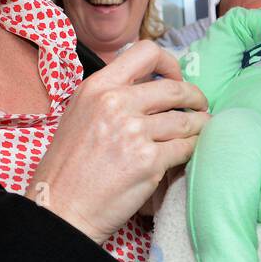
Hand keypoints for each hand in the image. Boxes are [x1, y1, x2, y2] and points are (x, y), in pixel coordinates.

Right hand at [27, 40, 209, 243]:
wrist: (60, 209)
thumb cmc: (68, 167)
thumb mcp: (80, 113)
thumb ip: (111, 95)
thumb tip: (149, 85)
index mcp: (98, 87)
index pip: (146, 52)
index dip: (169, 63)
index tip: (174, 78)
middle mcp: (116, 103)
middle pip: (175, 88)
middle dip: (195, 97)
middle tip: (199, 106)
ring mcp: (134, 132)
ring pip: (186, 120)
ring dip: (199, 124)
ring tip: (200, 128)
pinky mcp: (149, 161)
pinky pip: (185, 147)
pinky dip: (192, 148)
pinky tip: (189, 150)